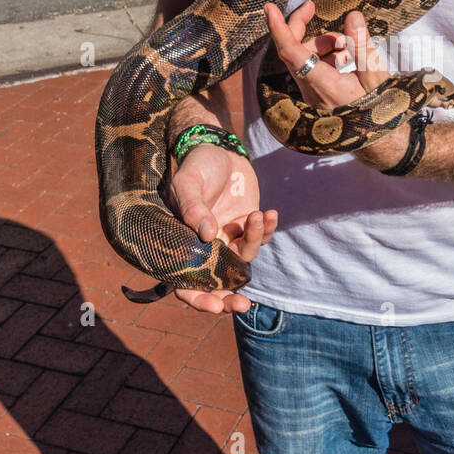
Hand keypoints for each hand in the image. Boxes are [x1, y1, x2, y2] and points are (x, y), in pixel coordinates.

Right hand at [168, 143, 276, 314]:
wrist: (219, 147)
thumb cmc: (196, 165)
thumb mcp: (188, 182)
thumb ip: (194, 208)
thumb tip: (208, 235)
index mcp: (183, 243)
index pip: (185, 281)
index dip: (198, 298)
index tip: (215, 305)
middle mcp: (206, 247)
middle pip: (217, 283)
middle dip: (230, 298)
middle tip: (244, 305)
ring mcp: (228, 237)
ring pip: (245, 258)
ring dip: (255, 241)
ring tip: (258, 216)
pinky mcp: (248, 224)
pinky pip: (262, 237)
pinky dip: (269, 229)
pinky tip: (270, 212)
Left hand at [263, 0, 390, 108]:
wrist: (376, 138)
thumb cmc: (378, 109)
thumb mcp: (376, 75)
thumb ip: (362, 45)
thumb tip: (352, 16)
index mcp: (323, 84)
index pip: (291, 52)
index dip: (279, 28)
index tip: (269, 9)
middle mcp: (310, 89)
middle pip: (292, 50)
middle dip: (301, 26)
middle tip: (312, 7)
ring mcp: (310, 93)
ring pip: (301, 57)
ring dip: (320, 42)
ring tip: (346, 45)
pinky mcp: (314, 94)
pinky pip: (309, 67)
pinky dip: (324, 55)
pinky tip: (345, 58)